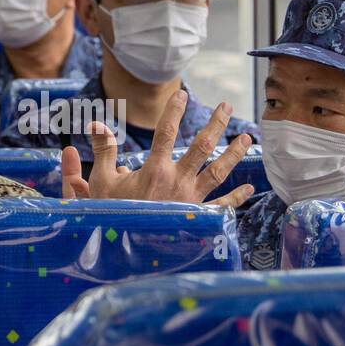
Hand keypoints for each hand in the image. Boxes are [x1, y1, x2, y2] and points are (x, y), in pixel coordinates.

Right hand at [59, 92, 254, 206]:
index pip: (166, 132)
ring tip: (246, 137)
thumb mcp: (102, 181)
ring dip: (233, 153)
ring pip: (218, 171)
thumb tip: (96, 122)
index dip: (174, 110)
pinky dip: (236, 198)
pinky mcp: (196, 217)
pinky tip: (248, 188)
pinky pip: (221, 206)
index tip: (182, 94)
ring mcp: (191, 199)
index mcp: (154, 170)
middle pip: (202, 146)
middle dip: (216, 123)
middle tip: (226, 106)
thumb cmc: (112, 215)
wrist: (124, 251)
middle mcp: (177, 181)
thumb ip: (103, 150)